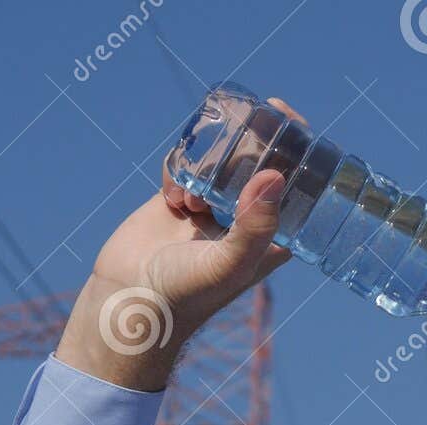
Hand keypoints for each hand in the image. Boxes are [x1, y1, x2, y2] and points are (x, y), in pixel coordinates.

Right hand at [55, 98, 309, 390]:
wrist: (128, 303)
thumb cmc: (188, 294)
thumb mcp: (230, 262)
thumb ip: (256, 224)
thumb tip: (275, 175)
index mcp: (272, 237)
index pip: (297, 186)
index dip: (298, 152)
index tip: (289, 118)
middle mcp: (246, 221)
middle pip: (260, 164)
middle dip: (252, 143)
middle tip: (246, 124)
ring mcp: (211, 210)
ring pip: (221, 162)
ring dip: (209, 164)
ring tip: (194, 199)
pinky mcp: (177, 202)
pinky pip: (185, 167)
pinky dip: (179, 173)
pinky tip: (173, 201)